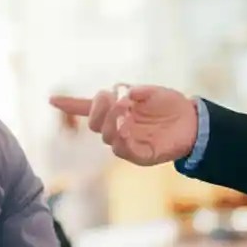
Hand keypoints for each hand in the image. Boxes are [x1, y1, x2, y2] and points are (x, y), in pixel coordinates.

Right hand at [49, 85, 197, 165]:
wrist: (194, 121)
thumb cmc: (172, 105)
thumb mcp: (152, 91)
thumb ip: (134, 92)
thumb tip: (120, 93)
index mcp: (117, 111)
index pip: (88, 108)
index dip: (69, 104)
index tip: (51, 99)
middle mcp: (118, 127)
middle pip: (93, 124)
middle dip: (97, 110)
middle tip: (112, 97)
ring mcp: (128, 142)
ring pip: (106, 137)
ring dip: (111, 121)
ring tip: (125, 108)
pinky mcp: (140, 155)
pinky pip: (123, 150)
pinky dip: (121, 138)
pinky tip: (127, 127)